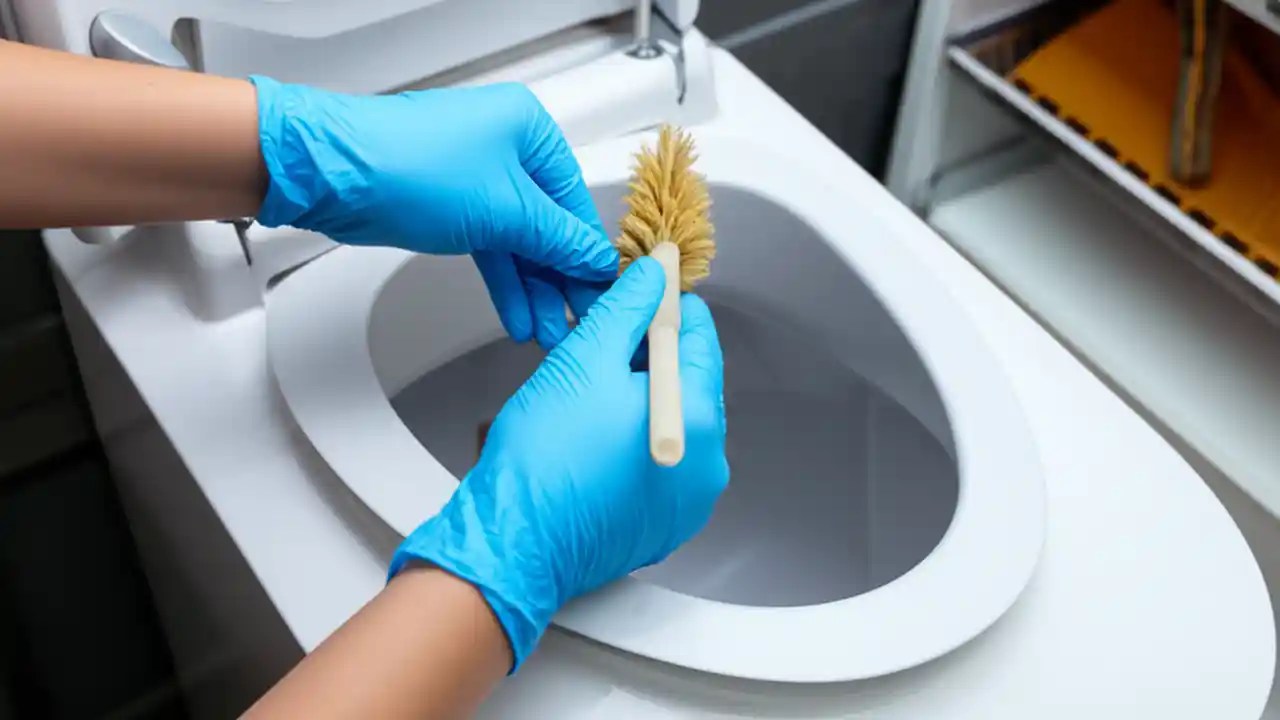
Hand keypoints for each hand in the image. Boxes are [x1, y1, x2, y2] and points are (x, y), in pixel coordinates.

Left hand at [250, 78, 616, 348]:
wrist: (331, 173)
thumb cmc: (408, 165)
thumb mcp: (504, 211)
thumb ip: (556, 240)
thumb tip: (593, 258)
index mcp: (528, 129)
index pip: (575, 199)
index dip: (589, 250)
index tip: (603, 288)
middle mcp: (505, 147)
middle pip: (549, 223)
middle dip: (561, 277)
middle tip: (579, 317)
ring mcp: (475, 176)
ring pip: (519, 241)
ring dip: (533, 287)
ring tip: (549, 328)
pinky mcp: (449, 205)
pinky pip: (490, 246)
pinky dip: (504, 280)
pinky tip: (517, 312)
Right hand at [389, 258, 728, 669]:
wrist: (514, 543)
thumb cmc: (544, 460)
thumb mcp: (583, 359)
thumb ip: (627, 309)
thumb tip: (652, 279)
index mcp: (697, 419)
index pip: (700, 338)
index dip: (668, 305)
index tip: (643, 290)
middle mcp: (706, 464)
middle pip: (689, 384)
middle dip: (650, 354)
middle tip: (604, 339)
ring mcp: (686, 501)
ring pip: (671, 425)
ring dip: (639, 397)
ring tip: (590, 391)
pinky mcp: (661, 525)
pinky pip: (658, 464)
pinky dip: (634, 441)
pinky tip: (594, 435)